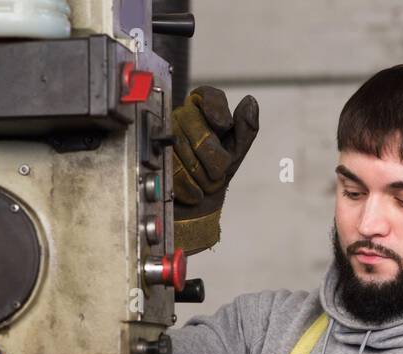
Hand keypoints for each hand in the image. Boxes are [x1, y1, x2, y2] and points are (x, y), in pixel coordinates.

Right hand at [170, 86, 258, 254]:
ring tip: (206, 184)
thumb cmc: (213, 176)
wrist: (194, 210)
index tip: (224, 125)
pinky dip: (189, 187)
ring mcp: (163, 139)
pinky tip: (193, 193)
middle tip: (218, 173)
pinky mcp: (152, 161)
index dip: (216, 107)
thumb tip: (250, 102)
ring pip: (186, 150)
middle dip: (215, 157)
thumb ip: (245, 129)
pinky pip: (174, 170)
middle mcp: (179, 120)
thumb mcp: (234, 153)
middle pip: (200, 128)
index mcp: (201, 113)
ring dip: (203, 175)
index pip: (208, 95)